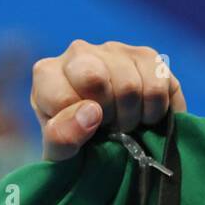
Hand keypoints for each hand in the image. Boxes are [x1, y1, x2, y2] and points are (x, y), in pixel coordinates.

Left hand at [31, 40, 186, 161]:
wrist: (107, 144)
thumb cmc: (76, 146)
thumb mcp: (59, 155)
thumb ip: (61, 138)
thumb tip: (90, 114)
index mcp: (47, 74)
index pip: (63, 97)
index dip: (78, 124)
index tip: (82, 132)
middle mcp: (78, 53)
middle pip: (94, 79)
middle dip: (104, 115)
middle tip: (105, 127)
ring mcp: (114, 49)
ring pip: (129, 86)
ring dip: (130, 118)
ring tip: (122, 124)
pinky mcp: (147, 55)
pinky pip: (157, 86)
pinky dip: (153, 112)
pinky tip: (143, 116)